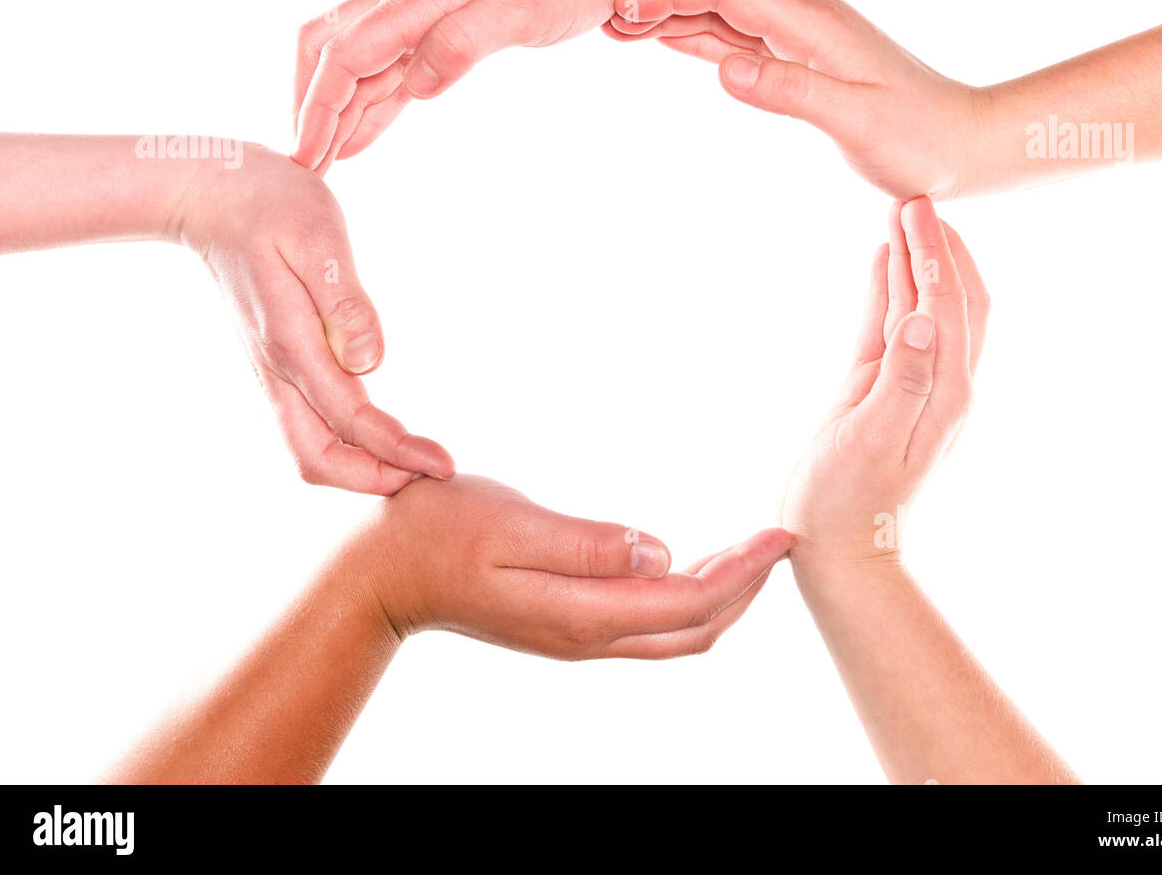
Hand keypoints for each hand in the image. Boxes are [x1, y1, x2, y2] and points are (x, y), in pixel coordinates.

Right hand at [176, 143, 452, 491]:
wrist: (212, 195)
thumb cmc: (273, 205)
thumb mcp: (317, 236)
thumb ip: (344, 302)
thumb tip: (370, 362)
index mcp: (291, 343)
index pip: (350, 419)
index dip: (398, 450)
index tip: (444, 465)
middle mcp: (277, 369)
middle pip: (317, 460)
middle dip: (375, 479)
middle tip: (432, 472)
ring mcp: (272, 371)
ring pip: (308, 448)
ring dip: (360, 468)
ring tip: (413, 463)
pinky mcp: (276, 364)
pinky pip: (308, 425)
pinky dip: (346, 444)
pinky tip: (380, 434)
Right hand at [293, 0, 641, 172]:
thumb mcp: (523, 8)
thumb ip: (464, 41)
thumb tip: (416, 85)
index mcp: (417, 1)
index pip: (342, 59)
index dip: (317, 110)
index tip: (305, 158)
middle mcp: (405, 4)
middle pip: (327, 56)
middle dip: (308, 109)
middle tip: (305, 166)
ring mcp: (418, 14)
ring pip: (352, 66)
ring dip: (332, 112)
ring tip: (321, 164)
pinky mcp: (438, 25)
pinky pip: (387, 70)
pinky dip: (366, 105)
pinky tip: (358, 137)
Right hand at [360, 474, 793, 658]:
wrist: (381, 574)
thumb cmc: (437, 532)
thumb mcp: (511, 524)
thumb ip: (588, 542)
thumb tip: (661, 551)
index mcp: (581, 613)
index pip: (688, 602)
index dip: (743, 571)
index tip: (780, 535)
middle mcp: (587, 635)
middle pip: (693, 627)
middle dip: (746, 588)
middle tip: (780, 541)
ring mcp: (576, 636)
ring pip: (673, 632)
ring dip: (720, 595)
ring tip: (751, 553)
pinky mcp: (566, 625)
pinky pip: (646, 622)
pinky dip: (685, 597)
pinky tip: (691, 566)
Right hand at [605, 0, 992, 199]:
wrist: (961, 145)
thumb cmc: (916, 139)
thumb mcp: (856, 120)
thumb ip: (789, 91)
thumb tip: (722, 69)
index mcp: (814, 23)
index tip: (624, 12)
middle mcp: (806, 17)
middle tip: (612, 17)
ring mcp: (804, 35)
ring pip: (728, 2)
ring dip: (677, 8)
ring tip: (624, 27)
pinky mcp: (803, 57)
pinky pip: (742, 32)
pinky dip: (700, 32)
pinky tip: (673, 40)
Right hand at [781, 197, 987, 569]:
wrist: (839, 551)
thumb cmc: (849, 504)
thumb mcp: (873, 441)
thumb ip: (903, 379)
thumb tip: (922, 319)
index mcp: (944, 393)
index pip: (948, 307)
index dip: (935, 255)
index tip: (917, 209)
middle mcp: (938, 385)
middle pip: (952, 301)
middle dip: (939, 247)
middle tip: (916, 200)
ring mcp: (911, 388)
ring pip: (922, 309)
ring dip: (917, 262)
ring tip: (902, 216)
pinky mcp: (880, 393)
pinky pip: (889, 329)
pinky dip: (890, 291)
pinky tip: (882, 263)